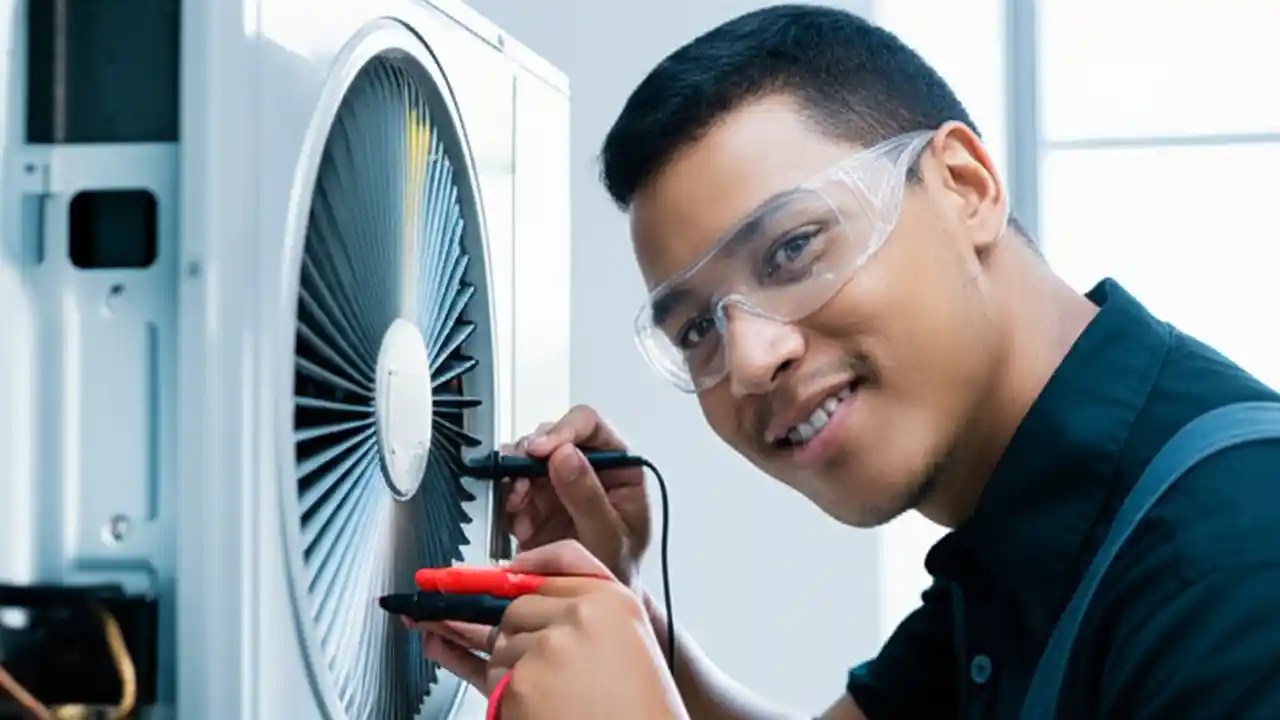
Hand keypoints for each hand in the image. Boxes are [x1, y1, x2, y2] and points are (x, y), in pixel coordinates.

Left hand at [487, 541, 684, 719]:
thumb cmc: (639, 710)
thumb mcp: (630, 643)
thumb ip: (589, 612)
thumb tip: (525, 582)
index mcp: (615, 601)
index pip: (564, 559)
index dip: (530, 567)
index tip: (508, 571)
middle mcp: (583, 615)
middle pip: (519, 606)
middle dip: (517, 634)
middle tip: (539, 666)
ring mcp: (550, 646)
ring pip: (500, 646)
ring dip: (511, 671)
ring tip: (549, 696)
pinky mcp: (525, 682)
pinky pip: (492, 679)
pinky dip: (503, 698)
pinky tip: (531, 707)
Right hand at [502, 405, 649, 588]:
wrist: (591, 603)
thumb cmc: (615, 572)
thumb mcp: (608, 538)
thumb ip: (588, 497)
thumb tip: (565, 454)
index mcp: (618, 466)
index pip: (589, 425)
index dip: (563, 430)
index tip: (541, 450)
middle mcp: (587, 466)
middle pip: (551, 435)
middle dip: (530, 457)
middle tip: (521, 484)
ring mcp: (558, 481)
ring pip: (525, 456)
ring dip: (515, 478)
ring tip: (519, 506)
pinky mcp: (535, 499)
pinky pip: (511, 484)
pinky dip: (508, 501)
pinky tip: (520, 524)